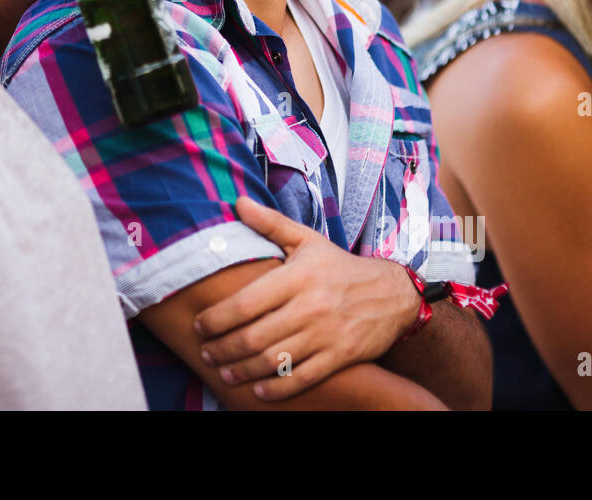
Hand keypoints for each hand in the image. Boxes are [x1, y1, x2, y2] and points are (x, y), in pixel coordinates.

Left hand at [193, 195, 420, 399]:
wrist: (392, 293)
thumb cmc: (339, 266)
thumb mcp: (307, 240)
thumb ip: (271, 224)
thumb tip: (238, 202)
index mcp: (298, 276)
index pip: (247, 302)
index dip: (217, 318)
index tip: (199, 325)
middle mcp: (311, 306)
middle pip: (255, 336)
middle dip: (223, 349)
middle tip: (205, 354)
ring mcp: (326, 334)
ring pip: (275, 361)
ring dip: (243, 371)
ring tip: (225, 372)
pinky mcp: (341, 356)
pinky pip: (302, 378)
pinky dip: (277, 388)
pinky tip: (258, 390)